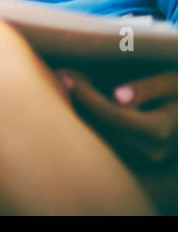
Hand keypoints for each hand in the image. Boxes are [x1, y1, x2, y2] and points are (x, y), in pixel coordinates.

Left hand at [59, 68, 177, 168]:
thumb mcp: (173, 82)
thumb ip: (148, 88)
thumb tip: (119, 97)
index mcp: (160, 131)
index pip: (113, 115)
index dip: (86, 95)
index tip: (65, 74)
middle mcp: (149, 152)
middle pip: (100, 127)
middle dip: (77, 99)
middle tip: (64, 72)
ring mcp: (139, 159)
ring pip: (97, 136)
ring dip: (78, 109)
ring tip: (70, 80)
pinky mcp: (131, 159)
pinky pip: (101, 140)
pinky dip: (87, 118)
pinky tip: (80, 96)